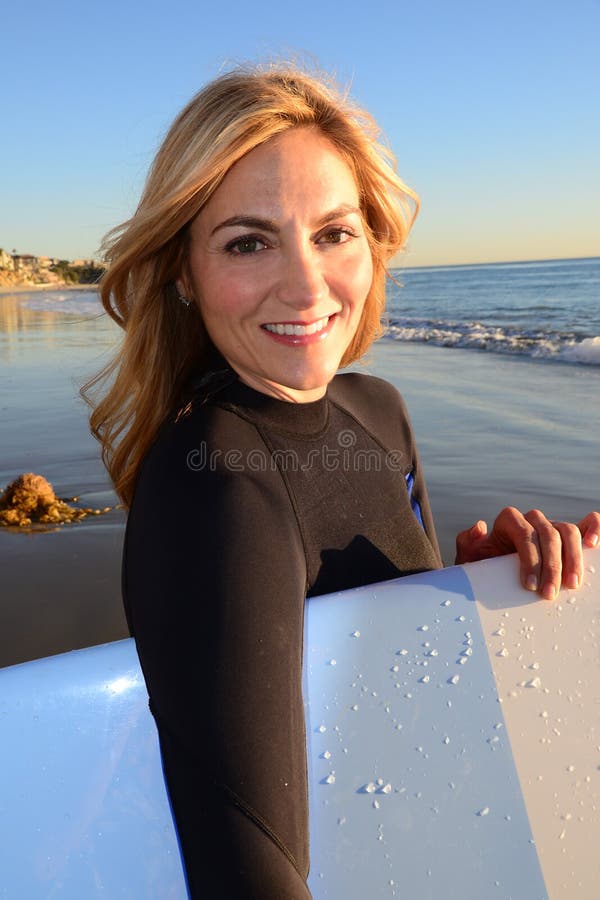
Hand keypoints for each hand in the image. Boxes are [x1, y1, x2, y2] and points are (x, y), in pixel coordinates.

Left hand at [455, 508, 599, 600]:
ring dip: (572, 558)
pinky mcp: (568, 540)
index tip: (530, 585)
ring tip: (572, 585)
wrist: (495, 583)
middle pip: (548, 533)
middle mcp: (532, 521)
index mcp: (509, 522)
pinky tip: (594, 545)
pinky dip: (593, 528)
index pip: (523, 531)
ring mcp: (551, 528)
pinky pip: (584, 525)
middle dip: (551, 565)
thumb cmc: (483, 573)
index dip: (529, 556)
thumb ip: (467, 545)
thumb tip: (480, 527)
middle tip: (549, 595)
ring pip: (568, 531)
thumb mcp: (470, 562)